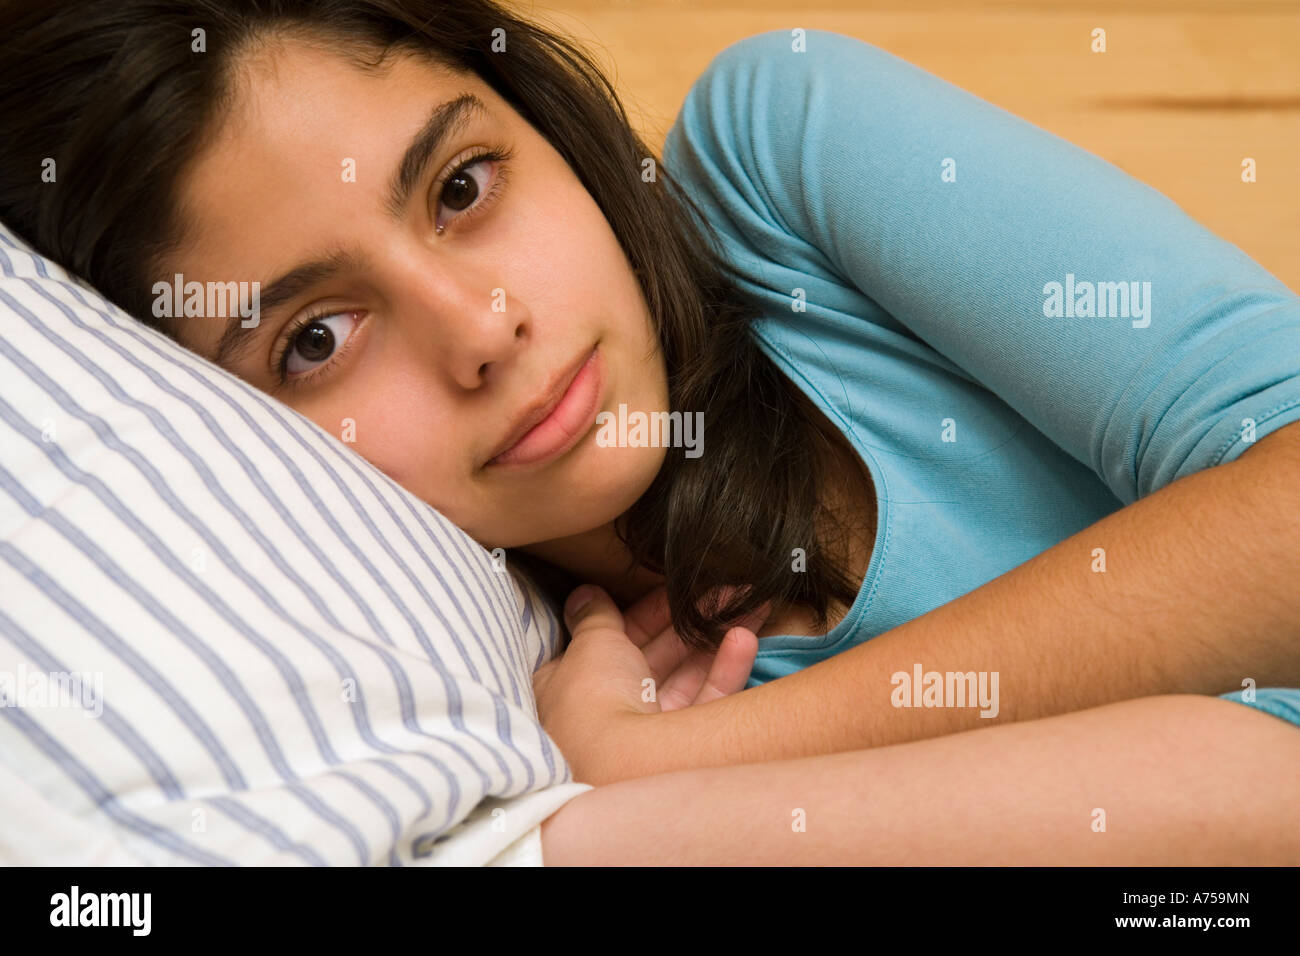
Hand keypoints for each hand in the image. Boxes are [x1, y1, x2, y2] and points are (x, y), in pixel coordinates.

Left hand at [531, 585, 762, 782]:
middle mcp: (606, 712)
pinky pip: (703, 703)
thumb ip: (594, 615)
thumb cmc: (595, 696)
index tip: (676, 592)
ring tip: (750, 607)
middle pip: (653, 658)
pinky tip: (744, 639)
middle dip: (690, 624)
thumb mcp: (591, 642)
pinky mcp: (679, 749)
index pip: (611, 642)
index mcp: (572, 686)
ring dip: (714, 641)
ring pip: (684, 678)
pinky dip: (724, 670)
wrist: (622, 761)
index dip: (645, 615)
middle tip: (726, 593)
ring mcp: (646, 733)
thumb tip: (585, 593)